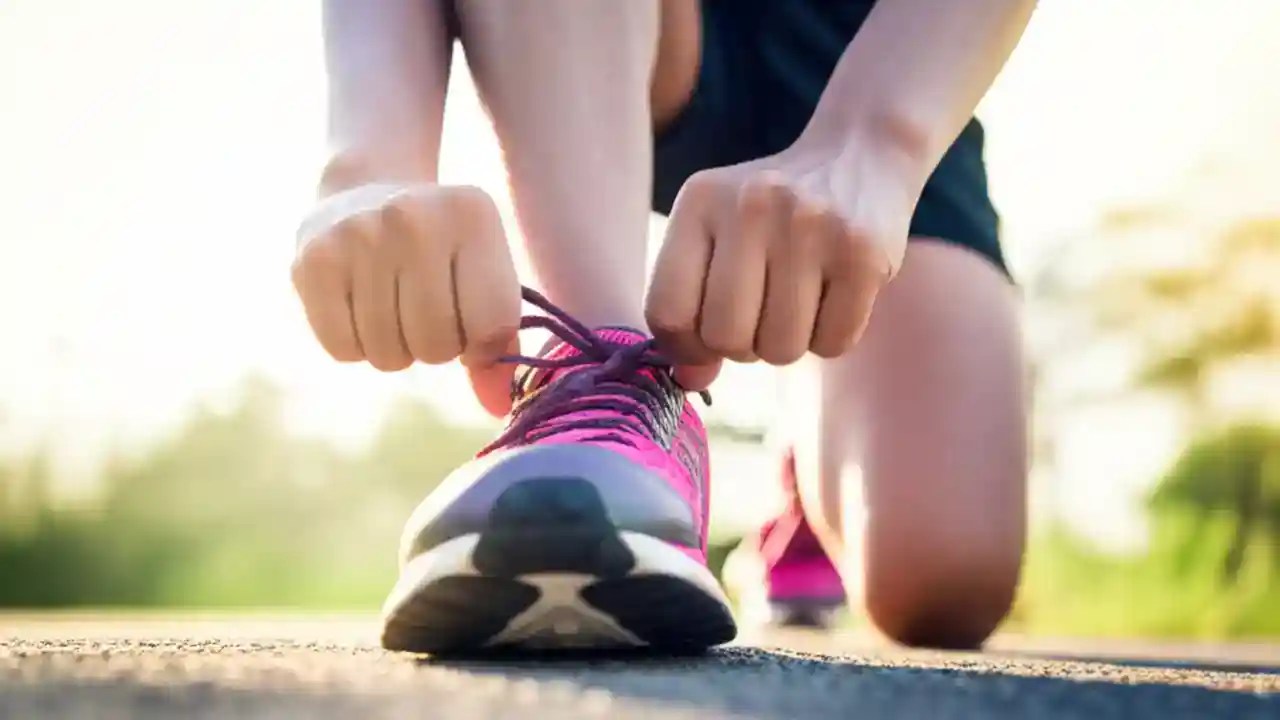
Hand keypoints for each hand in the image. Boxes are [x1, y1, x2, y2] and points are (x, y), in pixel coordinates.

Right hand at [293, 182, 520, 415]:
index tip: (470, 323)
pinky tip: (361, 307)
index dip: (483, 344)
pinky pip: (343, 348)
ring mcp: (357, 235)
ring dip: (397, 348)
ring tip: (395, 307)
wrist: (367, 188)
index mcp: (472, 214)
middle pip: (437, 344)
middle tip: (426, 312)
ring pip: (389, 354)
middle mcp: (413, 218)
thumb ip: (499, 339)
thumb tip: (499, 407)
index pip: (492, 324)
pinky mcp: (312, 261)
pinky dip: (357, 345)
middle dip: (437, 346)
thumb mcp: (484, 271)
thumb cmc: (442, 248)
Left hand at [645, 146, 915, 389]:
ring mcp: (811, 226)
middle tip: (761, 311)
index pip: (667, 311)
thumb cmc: (772, 215)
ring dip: (787, 342)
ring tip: (798, 299)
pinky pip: (832, 344)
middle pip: (725, 337)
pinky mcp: (863, 253)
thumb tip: (689, 381)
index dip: (683, 347)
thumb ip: (690, 306)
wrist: (861, 155)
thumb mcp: (717, 237)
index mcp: (701, 201)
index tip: (704, 341)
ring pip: (780, 349)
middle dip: (742, 345)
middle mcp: (752, 206)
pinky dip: (831, 336)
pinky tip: (834, 296)